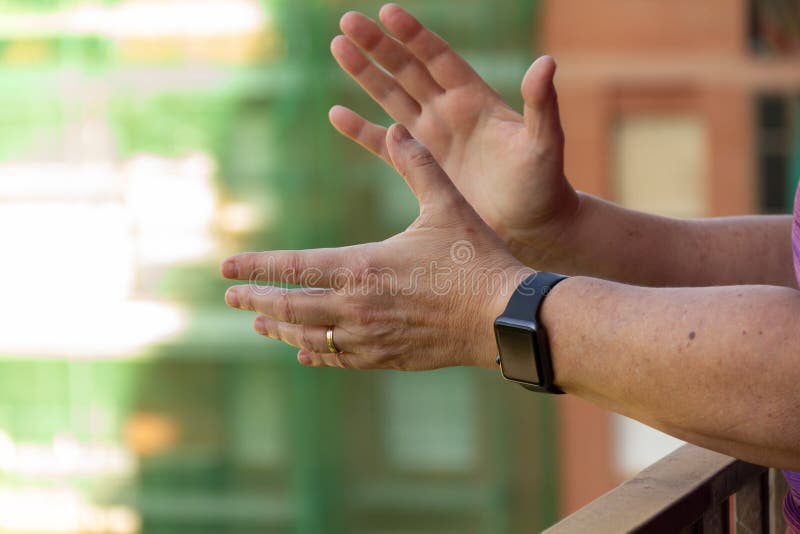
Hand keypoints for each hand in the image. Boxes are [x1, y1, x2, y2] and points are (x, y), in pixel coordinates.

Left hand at [222, 125, 531, 369]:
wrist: (503, 318)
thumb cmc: (475, 260)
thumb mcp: (447, 206)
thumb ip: (419, 166)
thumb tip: (400, 128)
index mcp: (363, 267)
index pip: (294, 268)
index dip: (255, 267)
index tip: (224, 269)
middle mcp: (357, 307)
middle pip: (291, 307)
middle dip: (256, 302)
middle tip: (231, 299)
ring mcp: (370, 337)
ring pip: (310, 337)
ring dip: (280, 330)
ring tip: (259, 324)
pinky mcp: (387, 357)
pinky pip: (339, 358)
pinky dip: (315, 353)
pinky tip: (303, 352)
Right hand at [329, 3, 578, 266]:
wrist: (530, 226)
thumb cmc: (544, 184)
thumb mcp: (545, 143)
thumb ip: (542, 105)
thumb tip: (546, 62)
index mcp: (475, 100)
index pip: (438, 58)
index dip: (414, 35)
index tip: (387, 12)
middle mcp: (449, 112)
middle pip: (407, 70)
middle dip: (378, 46)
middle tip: (347, 21)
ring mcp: (432, 138)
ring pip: (391, 98)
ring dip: (365, 74)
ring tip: (337, 47)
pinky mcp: (419, 167)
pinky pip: (383, 144)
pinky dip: (361, 131)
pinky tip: (336, 113)